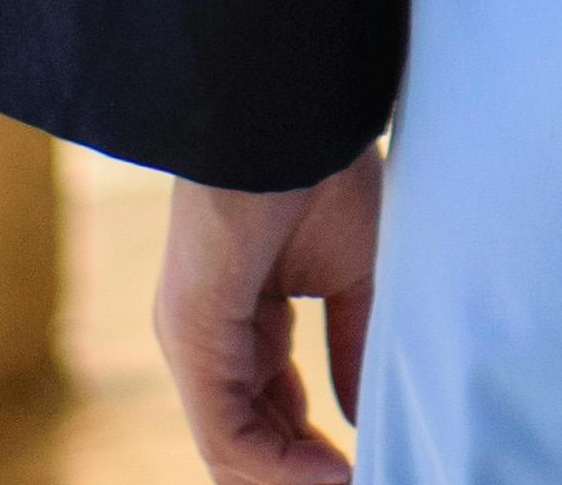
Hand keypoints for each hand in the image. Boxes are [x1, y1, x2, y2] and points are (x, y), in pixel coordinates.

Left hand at [154, 156, 380, 481]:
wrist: (294, 114)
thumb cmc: (327, 170)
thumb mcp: (356, 276)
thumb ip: (354, 349)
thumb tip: (367, 421)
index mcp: (248, 316)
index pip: (273, 409)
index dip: (315, 450)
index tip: (368, 466)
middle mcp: (214, 337)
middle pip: (252, 437)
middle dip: (301, 472)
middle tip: (361, 481)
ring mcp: (198, 343)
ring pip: (235, 447)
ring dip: (293, 479)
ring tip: (352, 484)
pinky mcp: (194, 340)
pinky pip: (228, 431)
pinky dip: (279, 466)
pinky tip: (332, 474)